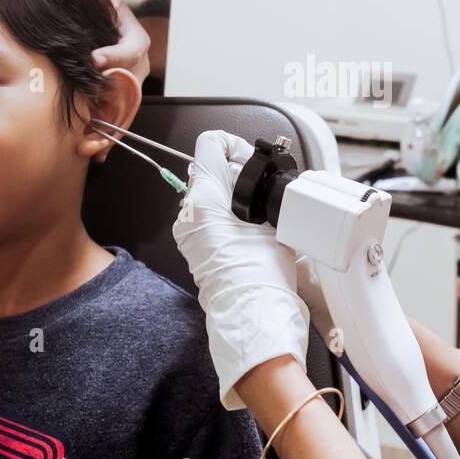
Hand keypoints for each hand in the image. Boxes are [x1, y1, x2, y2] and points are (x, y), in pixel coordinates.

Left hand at [88, 0, 151, 163]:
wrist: (93, 24)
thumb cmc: (97, 9)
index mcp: (135, 39)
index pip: (133, 48)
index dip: (117, 55)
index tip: (95, 60)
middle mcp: (138, 65)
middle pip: (132, 88)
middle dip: (113, 107)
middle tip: (91, 119)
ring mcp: (130, 85)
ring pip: (126, 110)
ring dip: (110, 130)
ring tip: (92, 146)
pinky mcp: (119, 99)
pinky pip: (118, 119)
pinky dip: (108, 137)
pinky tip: (98, 153)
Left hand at [172, 130, 310, 409]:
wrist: (254, 313)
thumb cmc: (263, 273)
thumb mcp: (272, 219)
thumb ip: (261, 189)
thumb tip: (257, 174)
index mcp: (205, 200)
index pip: (209, 145)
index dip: (234, 146)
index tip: (251, 159)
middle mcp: (189, 213)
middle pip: (209, 170)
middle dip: (237, 174)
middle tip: (262, 191)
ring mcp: (187, 231)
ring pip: (209, 193)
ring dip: (232, 196)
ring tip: (258, 214)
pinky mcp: (193, 246)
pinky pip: (207, 216)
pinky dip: (226, 215)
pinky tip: (248, 230)